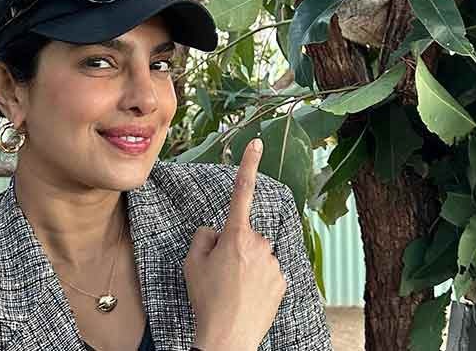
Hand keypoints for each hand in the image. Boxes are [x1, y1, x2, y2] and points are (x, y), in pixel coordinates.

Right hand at [184, 139, 287, 350]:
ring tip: (232, 290)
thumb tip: (215, 231)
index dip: (248, 165)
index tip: (257, 143)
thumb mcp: (192, 265)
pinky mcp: (283, 279)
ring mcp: (274, 262)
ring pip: (258, 255)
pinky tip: (247, 297)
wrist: (228, 337)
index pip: (241, 193)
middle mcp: (260, 244)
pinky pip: (268, 271)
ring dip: (247, 266)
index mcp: (236, 236)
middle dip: (235, 247)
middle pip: (246, 236)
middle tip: (220, 274)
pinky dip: (258, 280)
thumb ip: (203, 239)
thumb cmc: (207, 300)